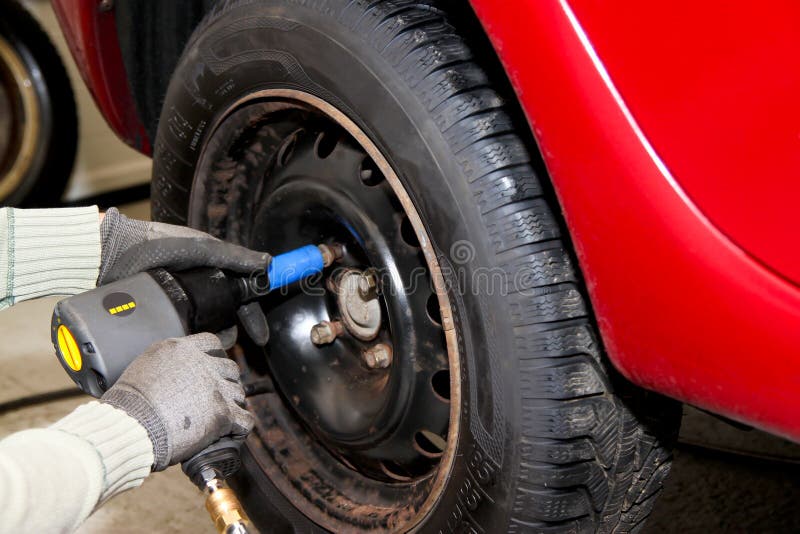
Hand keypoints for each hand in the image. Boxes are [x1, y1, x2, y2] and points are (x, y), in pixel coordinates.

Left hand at [98, 208, 268, 344]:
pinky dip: (185, 341)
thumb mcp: (199, 247)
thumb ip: (233, 256)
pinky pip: (177, 332)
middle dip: (229, 331)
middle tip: (229, 343)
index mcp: (209, 269)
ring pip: (201, 327)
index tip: (260, 336)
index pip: (239, 296)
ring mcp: (175, 302)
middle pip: (222, 316)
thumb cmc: (154, 243)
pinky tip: (185, 348)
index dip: (252, 315)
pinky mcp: (155, 315)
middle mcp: (194, 287)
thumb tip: (269, 264)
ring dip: (208, 338)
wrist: (107, 254)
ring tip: (207, 345)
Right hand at [100, 333, 254, 470]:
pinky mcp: (222, 414)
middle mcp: (202, 365)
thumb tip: (176, 368)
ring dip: (232, 404)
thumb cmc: (129, 404)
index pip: (212, 343)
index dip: (216, 356)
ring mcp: (214, 389)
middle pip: (229, 368)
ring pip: (238, 393)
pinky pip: (244, 419)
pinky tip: (232, 431)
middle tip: (215, 396)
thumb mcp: (145, 365)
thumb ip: (168, 361)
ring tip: (220, 416)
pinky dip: (240, 427)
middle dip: (225, 381)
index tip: (214, 366)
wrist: (130, 427)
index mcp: (182, 349)